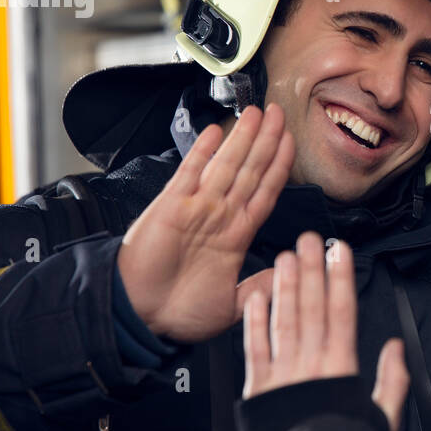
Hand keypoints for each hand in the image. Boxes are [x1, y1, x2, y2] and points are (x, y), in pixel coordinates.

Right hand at [116, 103, 294, 342]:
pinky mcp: (170, 207)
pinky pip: (190, 173)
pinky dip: (202, 151)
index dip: (280, 166)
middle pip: (250, 170)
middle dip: (267, 140)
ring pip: (226, 165)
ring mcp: (196, 208)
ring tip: (258, 113)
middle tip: (280, 113)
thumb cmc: (179, 313)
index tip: (292, 142)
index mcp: (236, 236)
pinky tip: (215, 131)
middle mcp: (219, 216)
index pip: (265, 191)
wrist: (139, 317)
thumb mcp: (233, 306)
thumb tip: (291, 270)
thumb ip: (262, 287)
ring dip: (242, 138)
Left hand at [242, 232, 408, 430]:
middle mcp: (311, 365)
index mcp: (342, 369)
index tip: (339, 252)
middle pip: (312, 307)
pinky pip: (255, 348)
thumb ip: (392, 382)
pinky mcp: (259, 389)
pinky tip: (255, 298)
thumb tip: (397, 350)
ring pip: (284, 320)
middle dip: (312, 270)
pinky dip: (254, 321)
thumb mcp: (383, 419)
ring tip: (285, 257)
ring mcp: (283, 374)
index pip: (342, 312)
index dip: (340, 278)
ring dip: (285, 286)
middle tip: (309, 239)